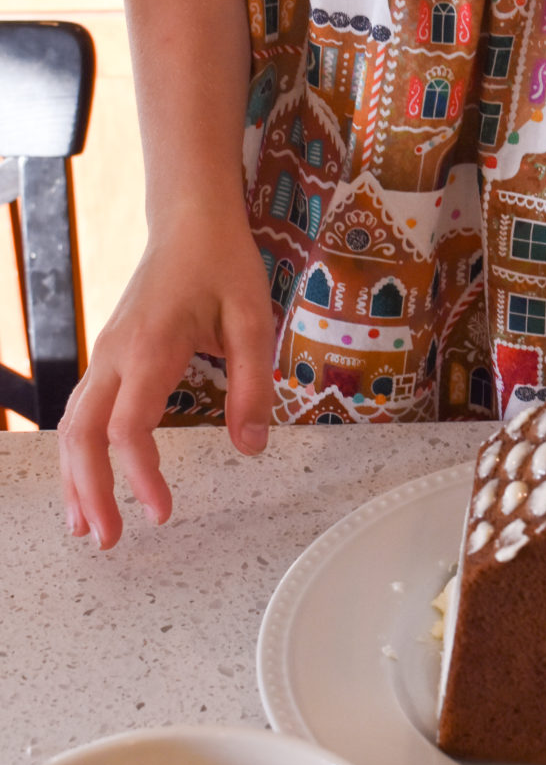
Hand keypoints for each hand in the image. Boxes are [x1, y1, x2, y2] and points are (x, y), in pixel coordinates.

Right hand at [58, 212, 275, 548]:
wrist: (190, 223)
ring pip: (73, 425)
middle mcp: (114, 354)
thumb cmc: (223, 266)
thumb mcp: (253, 321)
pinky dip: (81, 451)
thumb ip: (252, 386)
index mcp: (150, 348)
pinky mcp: (110, 355)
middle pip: (82, 435)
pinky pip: (83, 410)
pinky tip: (91, 478)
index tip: (163, 514)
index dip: (141, 477)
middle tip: (110, 541)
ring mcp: (105, 354)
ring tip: (88, 526)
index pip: (129, 428)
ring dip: (76, 477)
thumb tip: (251, 448)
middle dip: (91, 491)